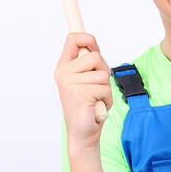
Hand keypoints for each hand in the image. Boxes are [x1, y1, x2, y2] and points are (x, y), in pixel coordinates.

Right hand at [54, 32, 112, 151]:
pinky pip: (105, 89)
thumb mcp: (84, 83)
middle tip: (97, 88)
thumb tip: (94, 49)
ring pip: (103, 75)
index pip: (73, 39)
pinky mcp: (81, 94)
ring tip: (95, 101)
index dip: (87, 37)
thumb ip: (87, 66)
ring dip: (106, 90)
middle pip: (95, 56)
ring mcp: (71, 83)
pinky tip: (96, 108)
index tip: (94, 45)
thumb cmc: (86, 108)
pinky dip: (106, 100)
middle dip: (104, 71)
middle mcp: (64, 73)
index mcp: (63, 67)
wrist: (82, 134)